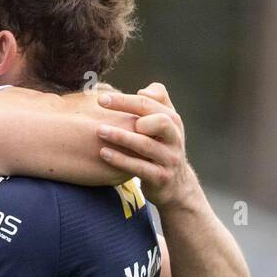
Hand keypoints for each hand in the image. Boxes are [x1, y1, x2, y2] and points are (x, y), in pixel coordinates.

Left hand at [95, 83, 195, 207]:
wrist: (176, 186)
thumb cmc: (161, 149)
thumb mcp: (163, 126)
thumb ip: (156, 104)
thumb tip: (142, 90)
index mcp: (172, 120)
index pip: (150, 103)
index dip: (125, 99)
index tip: (101, 99)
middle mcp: (174, 137)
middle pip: (158, 119)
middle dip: (129, 111)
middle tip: (102, 109)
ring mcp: (169, 158)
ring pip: (146, 145)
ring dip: (121, 136)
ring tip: (99, 131)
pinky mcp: (161, 178)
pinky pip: (140, 168)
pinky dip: (121, 160)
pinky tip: (103, 153)